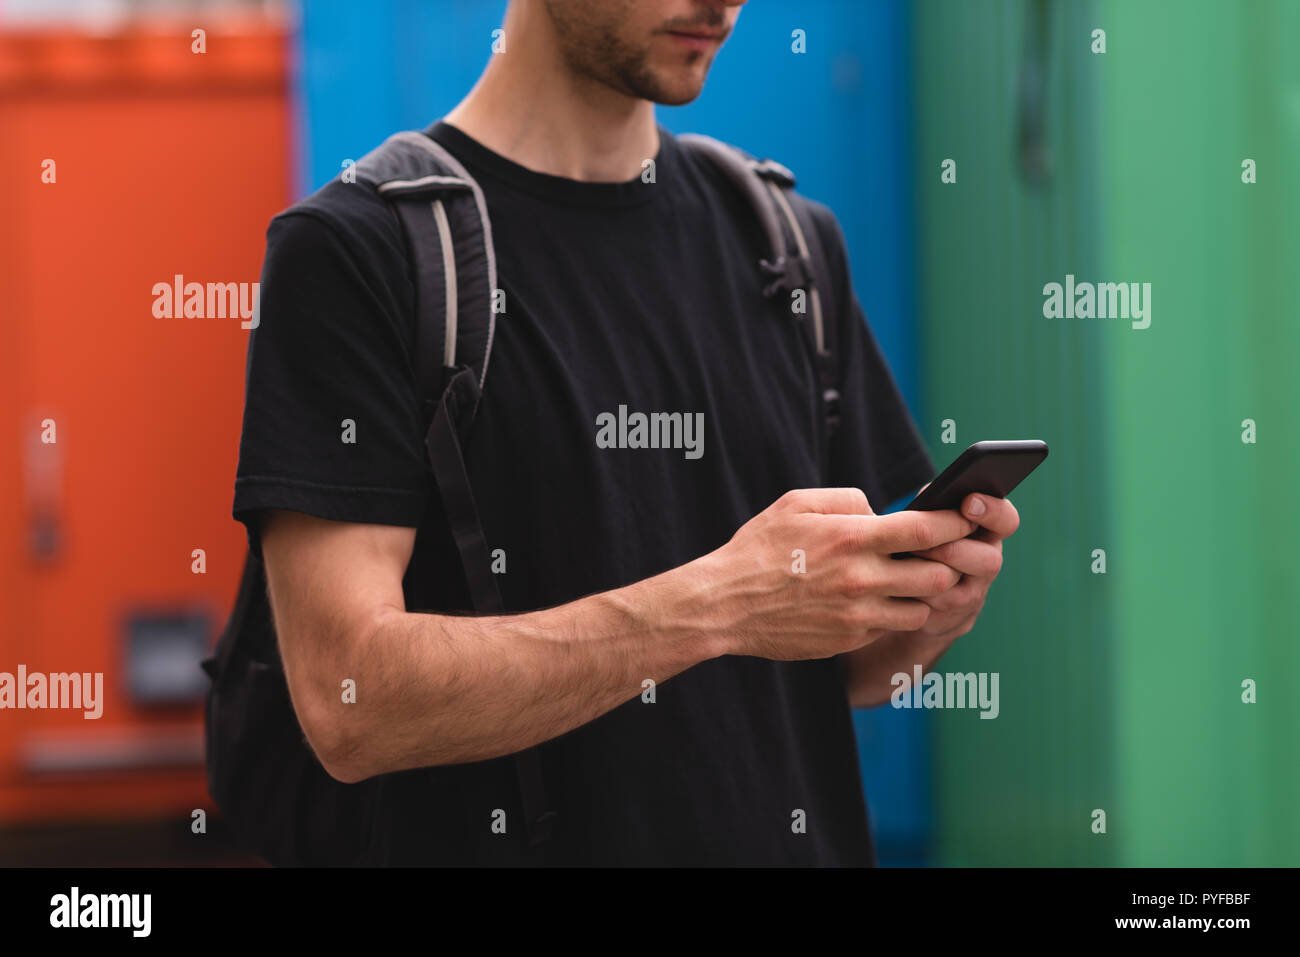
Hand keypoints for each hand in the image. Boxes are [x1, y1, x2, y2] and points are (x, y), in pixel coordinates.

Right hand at [695, 488, 977, 660]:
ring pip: (921, 609)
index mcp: (852, 537)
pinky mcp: (849, 640)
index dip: (955, 522)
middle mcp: (861, 578)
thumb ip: (846, 500)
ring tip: (906, 580)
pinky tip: (874, 601)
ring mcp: (857, 614)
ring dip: (922, 594)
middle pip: (938, 575)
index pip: (926, 530)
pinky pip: (890, 628)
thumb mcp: (796, 504)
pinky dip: (892, 614)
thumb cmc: (758, 548)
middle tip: (938, 554)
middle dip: (946, 563)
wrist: (724, 605)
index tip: (965, 516)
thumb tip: (879, 511)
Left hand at [902, 492, 1020, 638]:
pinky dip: (913, 594)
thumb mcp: (929, 522)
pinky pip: (934, 609)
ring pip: (959, 589)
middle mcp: (986, 564)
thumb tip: (929, 496)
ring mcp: (971, 595)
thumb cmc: (922, 545)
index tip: (968, 503)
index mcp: (986, 533)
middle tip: (922, 543)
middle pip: (988, 561)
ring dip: (929, 573)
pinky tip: (896, 583)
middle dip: (952, 550)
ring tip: (903, 560)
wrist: (916, 596)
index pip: (1007, 521)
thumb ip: (934, 507)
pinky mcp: (949, 618)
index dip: (993, 511)